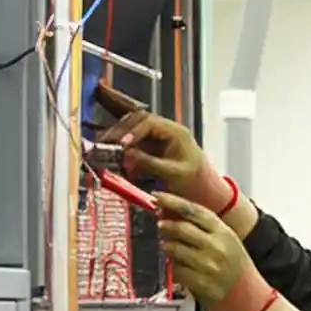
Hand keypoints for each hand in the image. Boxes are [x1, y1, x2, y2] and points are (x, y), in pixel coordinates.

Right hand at [100, 112, 231, 210]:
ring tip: (107, 149)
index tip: (121, 143)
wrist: (204, 189)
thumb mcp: (173, 174)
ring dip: (121, 139)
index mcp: (176, 132)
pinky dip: (126, 150)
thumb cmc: (194, 181)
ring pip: (135, 130)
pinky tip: (117, 159)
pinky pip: (136, 143)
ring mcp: (159, 137)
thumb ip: (150, 163)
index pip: (150, 123)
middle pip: (139, 121)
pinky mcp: (154, 147)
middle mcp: (167, 130)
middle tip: (106, 143)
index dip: (133, 131)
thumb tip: (128, 155)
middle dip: (121, 131)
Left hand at [155, 192, 274, 310]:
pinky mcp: (201, 283)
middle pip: (181, 228)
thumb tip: (173, 213)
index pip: (194, 211)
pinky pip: (176, 269)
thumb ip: (203, 227)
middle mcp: (217, 246)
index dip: (173, 202)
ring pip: (175, 249)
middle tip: (160, 225)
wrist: (247, 293)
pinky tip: (177, 266)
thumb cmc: (233, 264)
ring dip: (167, 246)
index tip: (158, 197)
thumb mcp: (226, 239)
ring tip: (169, 247)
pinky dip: (173, 266)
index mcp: (223, 232)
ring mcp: (209, 265)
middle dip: (166, 225)